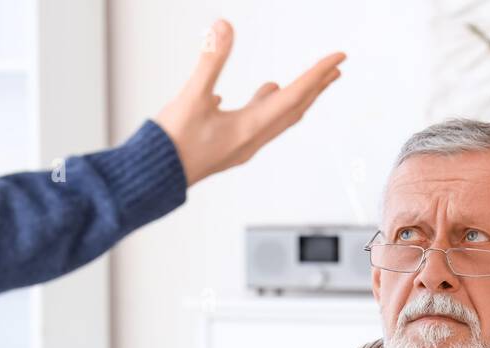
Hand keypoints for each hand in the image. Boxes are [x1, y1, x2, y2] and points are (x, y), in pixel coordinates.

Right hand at [155, 19, 344, 186]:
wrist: (152, 178)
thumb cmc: (171, 145)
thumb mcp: (191, 97)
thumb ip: (209, 61)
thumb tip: (223, 27)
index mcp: (249, 129)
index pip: (293, 96)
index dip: (317, 75)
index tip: (337, 59)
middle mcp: (251, 140)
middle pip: (293, 110)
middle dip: (316, 88)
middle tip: (335, 70)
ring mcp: (241, 145)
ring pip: (277, 118)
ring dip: (296, 98)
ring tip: (310, 84)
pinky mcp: (228, 146)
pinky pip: (257, 123)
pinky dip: (266, 106)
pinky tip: (260, 94)